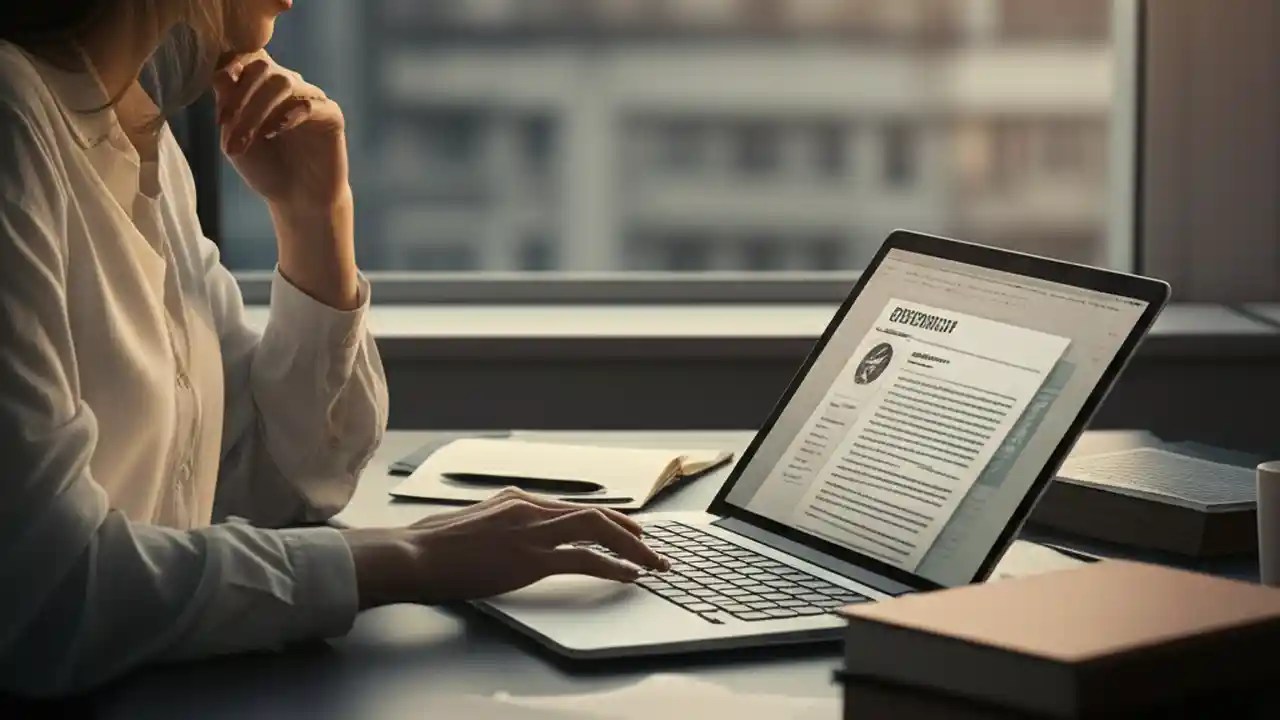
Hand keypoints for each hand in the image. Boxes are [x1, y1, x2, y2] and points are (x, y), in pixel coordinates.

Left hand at [213, 51, 349, 208]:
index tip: (220, 117)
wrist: (297, 200)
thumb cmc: (265, 169)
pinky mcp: (331, 114)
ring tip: (247, 141)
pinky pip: (309, 104)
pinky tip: (274, 134)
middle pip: (262, 67)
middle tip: (228, 129)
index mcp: (261, 85)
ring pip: (283, 82)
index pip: (245, 57)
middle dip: (241, 97)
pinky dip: (286, 116)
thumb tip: (221, 73)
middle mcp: (288, 85)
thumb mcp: (234, 137)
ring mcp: (310, 97)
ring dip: (257, 110)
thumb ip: (227, 105)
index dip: (228, 75)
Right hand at [343, 489, 670, 608]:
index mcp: (515, 499)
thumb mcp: (469, 524)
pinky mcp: (530, 557)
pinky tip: (629, 575)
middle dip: (627, 530)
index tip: (623, 528)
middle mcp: (528, 507)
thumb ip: (495, 525)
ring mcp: (531, 530)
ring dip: (631, 547)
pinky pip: (584, 559)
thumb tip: (502, 537)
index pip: (570, 507)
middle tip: (650, 546)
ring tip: (653, 562)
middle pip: (592, 513)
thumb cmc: (429, 546)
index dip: (603, 519)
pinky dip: (612, 566)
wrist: (412, 554)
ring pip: (597, 530)